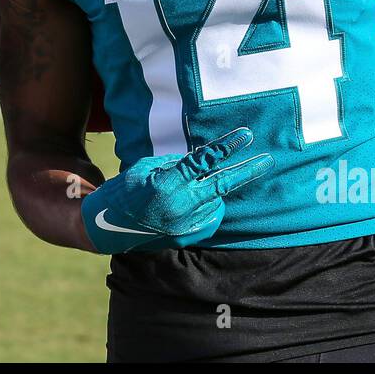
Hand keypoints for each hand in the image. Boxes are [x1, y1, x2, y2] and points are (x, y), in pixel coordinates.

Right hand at [80, 127, 272, 253]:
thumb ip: (177, 165)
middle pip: (223, 185)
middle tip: (268, 161)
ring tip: (191, 190)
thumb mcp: (147, 167)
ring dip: (212, 192)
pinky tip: (191, 204)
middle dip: (247, 172)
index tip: (246, 136)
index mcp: (168, 183)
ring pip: (215, 201)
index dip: (227, 147)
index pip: (205, 160)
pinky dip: (206, 208)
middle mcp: (180, 205)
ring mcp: (185, 224)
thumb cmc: (125, 189)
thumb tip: (203, 163)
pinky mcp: (186, 237)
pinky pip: (208, 218)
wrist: (106, 227)